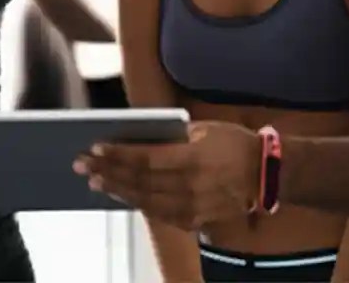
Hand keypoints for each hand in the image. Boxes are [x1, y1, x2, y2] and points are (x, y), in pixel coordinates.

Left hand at [73, 120, 260, 230]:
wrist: (265, 174)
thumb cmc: (233, 144)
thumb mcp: (204, 129)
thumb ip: (173, 134)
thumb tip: (138, 134)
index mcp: (194, 158)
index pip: (146, 159)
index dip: (118, 154)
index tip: (96, 148)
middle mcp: (191, 186)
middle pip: (140, 181)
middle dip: (108, 172)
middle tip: (84, 165)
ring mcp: (193, 207)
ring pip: (145, 200)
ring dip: (118, 190)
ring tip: (96, 180)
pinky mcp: (195, 220)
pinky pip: (159, 214)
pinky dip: (138, 203)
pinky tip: (122, 194)